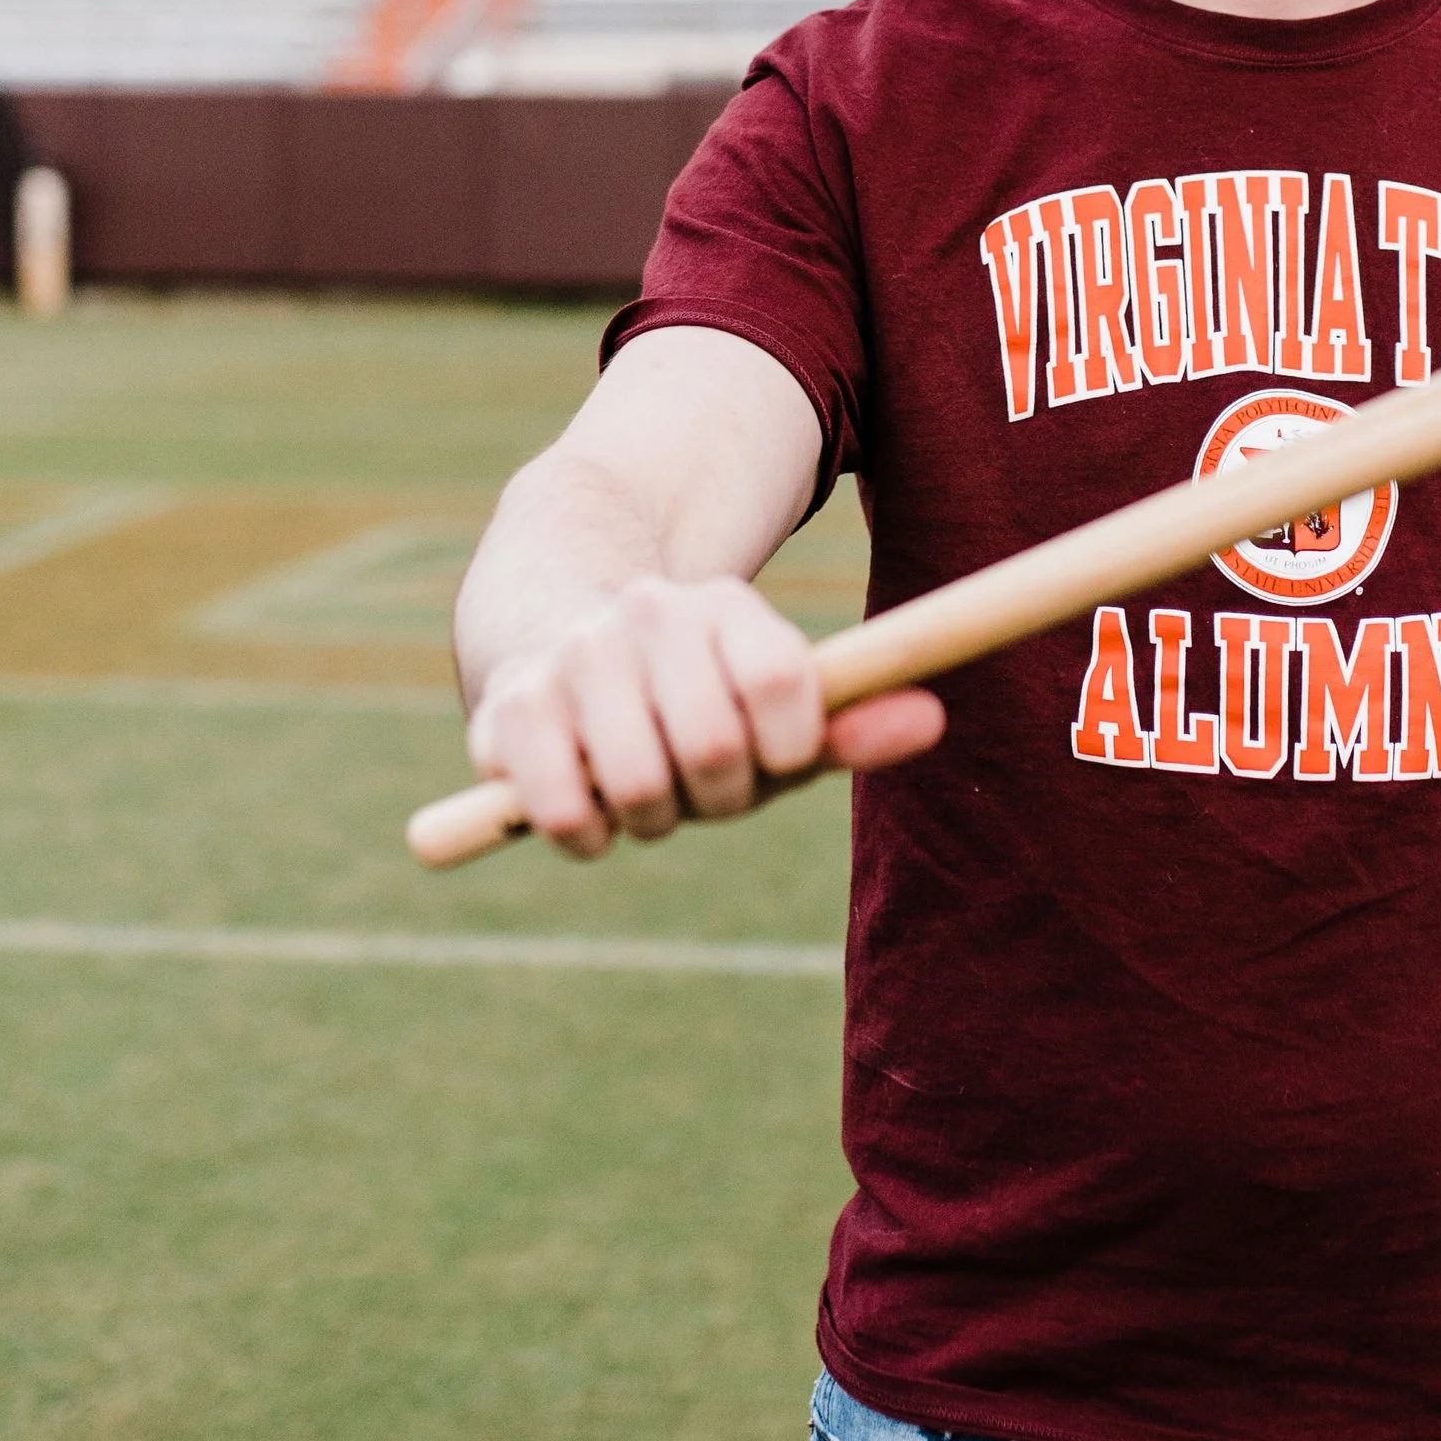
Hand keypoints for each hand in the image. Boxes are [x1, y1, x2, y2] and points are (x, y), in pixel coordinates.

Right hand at [467, 573, 942, 858]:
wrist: (551, 625)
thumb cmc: (689, 695)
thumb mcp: (772, 708)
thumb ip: (850, 723)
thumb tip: (936, 721)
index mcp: (725, 606)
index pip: (786, 684)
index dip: (790, 748)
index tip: (774, 757)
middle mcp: (645, 615)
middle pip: (713, 748)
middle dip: (718, 795)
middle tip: (701, 782)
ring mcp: (571, 658)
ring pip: (637, 787)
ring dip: (652, 820)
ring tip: (646, 789)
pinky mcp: (505, 710)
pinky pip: (564, 812)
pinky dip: (586, 834)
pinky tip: (587, 803)